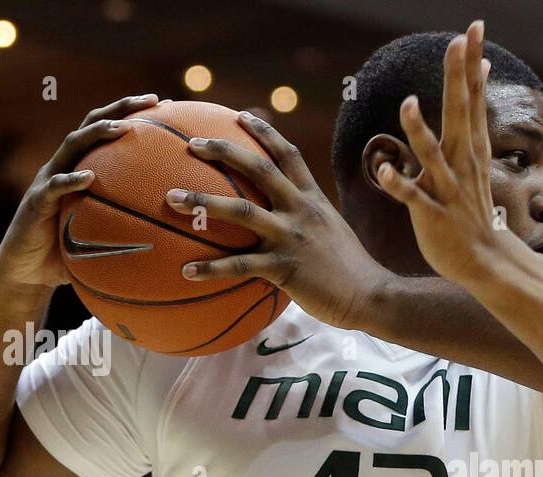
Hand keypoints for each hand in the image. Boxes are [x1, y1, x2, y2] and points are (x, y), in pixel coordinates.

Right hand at [0, 94, 163, 289]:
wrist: (28, 272)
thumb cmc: (71, 255)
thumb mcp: (108, 238)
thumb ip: (135, 229)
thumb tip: (181, 238)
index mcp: (82, 168)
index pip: (109, 132)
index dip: (133, 114)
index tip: (165, 104)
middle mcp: (65, 166)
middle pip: (92, 125)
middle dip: (121, 108)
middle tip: (152, 100)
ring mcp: (49, 180)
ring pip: (73, 145)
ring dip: (98, 133)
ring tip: (124, 129)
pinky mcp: (36, 201)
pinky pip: (54, 187)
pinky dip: (71, 180)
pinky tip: (88, 177)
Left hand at [167, 112, 390, 330]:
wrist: (372, 296)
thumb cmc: (352, 272)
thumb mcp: (333, 234)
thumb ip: (310, 221)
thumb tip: (285, 223)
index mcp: (313, 200)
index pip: (288, 154)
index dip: (264, 132)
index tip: (240, 115)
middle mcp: (301, 211)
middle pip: (259, 168)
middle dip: (224, 151)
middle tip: (192, 143)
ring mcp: (292, 237)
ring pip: (241, 211)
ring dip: (202, 201)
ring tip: (170, 198)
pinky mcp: (284, 268)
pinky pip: (240, 266)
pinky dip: (211, 268)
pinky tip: (185, 271)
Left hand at [376, 21, 526, 286]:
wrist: (485, 261)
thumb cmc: (472, 208)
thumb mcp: (475, 158)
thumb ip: (472, 118)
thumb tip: (480, 75)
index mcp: (471, 148)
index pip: (473, 98)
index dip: (472, 63)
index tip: (476, 27)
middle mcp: (462, 163)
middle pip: (460, 114)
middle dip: (458, 78)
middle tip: (459, 41)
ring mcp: (448, 189)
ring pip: (432, 156)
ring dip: (420, 131)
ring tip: (407, 103)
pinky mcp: (432, 215)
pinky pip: (412, 198)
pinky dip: (398, 186)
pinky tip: (383, 173)